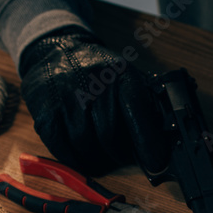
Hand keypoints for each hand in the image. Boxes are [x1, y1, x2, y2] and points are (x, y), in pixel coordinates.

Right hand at [18, 29, 169, 176]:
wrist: (58, 50)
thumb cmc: (99, 72)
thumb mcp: (126, 75)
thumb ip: (146, 102)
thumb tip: (167, 137)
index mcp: (120, 74)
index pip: (136, 112)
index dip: (148, 142)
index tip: (156, 162)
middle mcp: (92, 84)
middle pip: (109, 135)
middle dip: (119, 154)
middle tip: (122, 158)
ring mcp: (65, 98)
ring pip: (85, 146)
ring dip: (96, 160)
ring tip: (102, 158)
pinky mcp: (45, 112)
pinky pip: (61, 148)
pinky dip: (73, 160)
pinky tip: (81, 157)